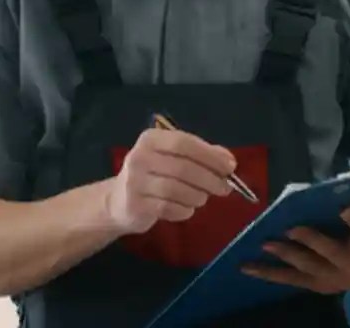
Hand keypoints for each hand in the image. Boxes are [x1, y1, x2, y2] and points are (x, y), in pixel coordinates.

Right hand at [104, 127, 236, 234]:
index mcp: (151, 139)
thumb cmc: (154, 174)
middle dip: (210, 179)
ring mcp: (135, 182)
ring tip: (202, 198)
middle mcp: (139, 157)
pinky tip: (187, 208)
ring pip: (177, 190)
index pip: (184, 143)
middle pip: (183, 167)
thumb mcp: (174, 158)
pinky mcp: (135, 205)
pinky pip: (168, 208)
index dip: (210, 155)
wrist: (119, 201)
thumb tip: (228, 161)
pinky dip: (185, 210)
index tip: (230, 166)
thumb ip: (201, 155)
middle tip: (225, 188)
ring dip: (198, 196)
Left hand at [241, 208, 349, 293]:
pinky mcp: (317, 283)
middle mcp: (349, 265)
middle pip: (329, 252)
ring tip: (264, 245)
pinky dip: (271, 274)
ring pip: (305, 269)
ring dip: (284, 257)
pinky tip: (249, 268)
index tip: (346, 208)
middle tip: (290, 229)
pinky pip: (293, 279)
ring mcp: (330, 277)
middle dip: (309, 241)